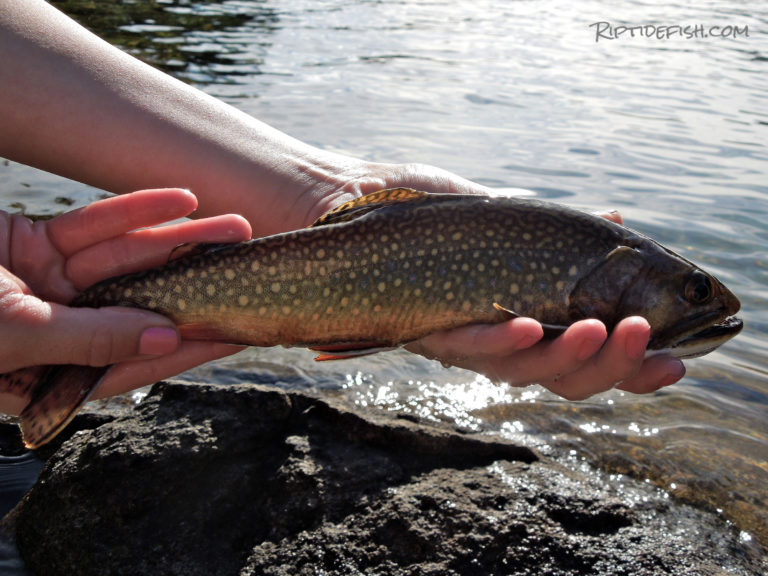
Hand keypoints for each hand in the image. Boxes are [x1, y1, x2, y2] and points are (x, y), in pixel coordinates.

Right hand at [0, 189, 251, 413]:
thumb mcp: (16, 334)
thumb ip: (91, 338)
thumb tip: (165, 338)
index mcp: (49, 373)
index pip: (135, 360)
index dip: (190, 345)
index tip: (239, 330)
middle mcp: (58, 329)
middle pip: (141, 304)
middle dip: (196, 281)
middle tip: (246, 261)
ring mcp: (48, 285)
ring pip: (126, 260)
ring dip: (179, 241)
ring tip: (232, 227)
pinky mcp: (36, 245)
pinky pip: (92, 226)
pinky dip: (134, 211)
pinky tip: (180, 201)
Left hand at [315, 167, 685, 399]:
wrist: (336, 200)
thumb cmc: (416, 210)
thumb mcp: (496, 216)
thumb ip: (549, 232)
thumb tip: (616, 219)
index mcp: (519, 318)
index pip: (583, 354)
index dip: (629, 366)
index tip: (675, 362)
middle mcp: (490, 341)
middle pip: (561, 377)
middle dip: (611, 365)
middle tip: (648, 341)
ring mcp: (454, 339)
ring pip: (519, 372)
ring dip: (565, 356)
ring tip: (601, 332)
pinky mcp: (416, 328)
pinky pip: (461, 343)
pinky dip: (498, 338)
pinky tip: (528, 325)